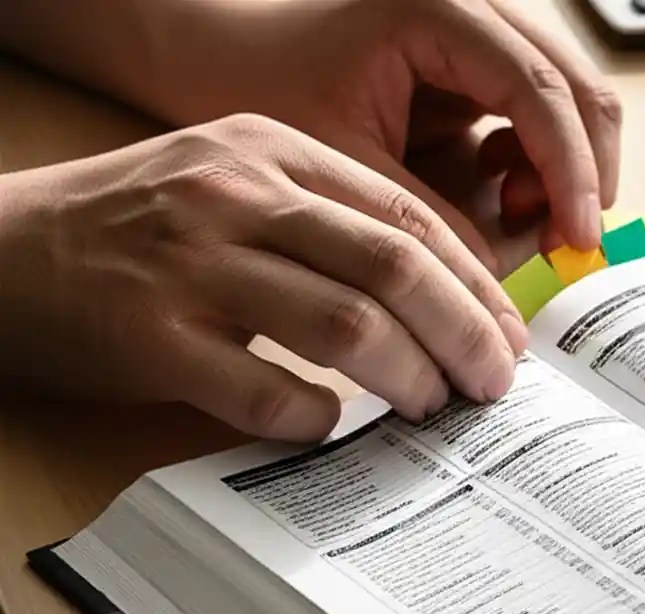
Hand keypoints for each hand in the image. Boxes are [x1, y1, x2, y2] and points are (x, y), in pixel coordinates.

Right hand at [0, 114, 526, 440]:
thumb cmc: (133, 224)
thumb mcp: (233, 182)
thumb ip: (327, 221)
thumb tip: (439, 295)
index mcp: (272, 151)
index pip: (408, 217)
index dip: (475, 284)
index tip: (506, 333)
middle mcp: (238, 197)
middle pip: (394, 268)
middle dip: (465, 334)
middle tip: (492, 382)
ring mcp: (192, 265)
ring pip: (345, 326)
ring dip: (407, 376)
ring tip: (428, 406)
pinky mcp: (149, 336)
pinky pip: (262, 390)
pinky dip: (314, 418)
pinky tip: (329, 426)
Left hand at [126, 0, 622, 258]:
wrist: (214, 43)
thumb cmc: (258, 79)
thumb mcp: (338, 159)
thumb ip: (420, 215)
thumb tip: (489, 278)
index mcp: (439, 11)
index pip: (539, 91)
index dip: (569, 171)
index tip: (579, 238)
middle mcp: (475, 7)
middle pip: (579, 86)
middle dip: (585, 172)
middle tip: (570, 241)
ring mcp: (481, 31)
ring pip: (569, 99)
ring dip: (564, 168)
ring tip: (522, 216)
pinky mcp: (476, 59)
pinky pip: (537, 111)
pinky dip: (539, 160)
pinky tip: (504, 191)